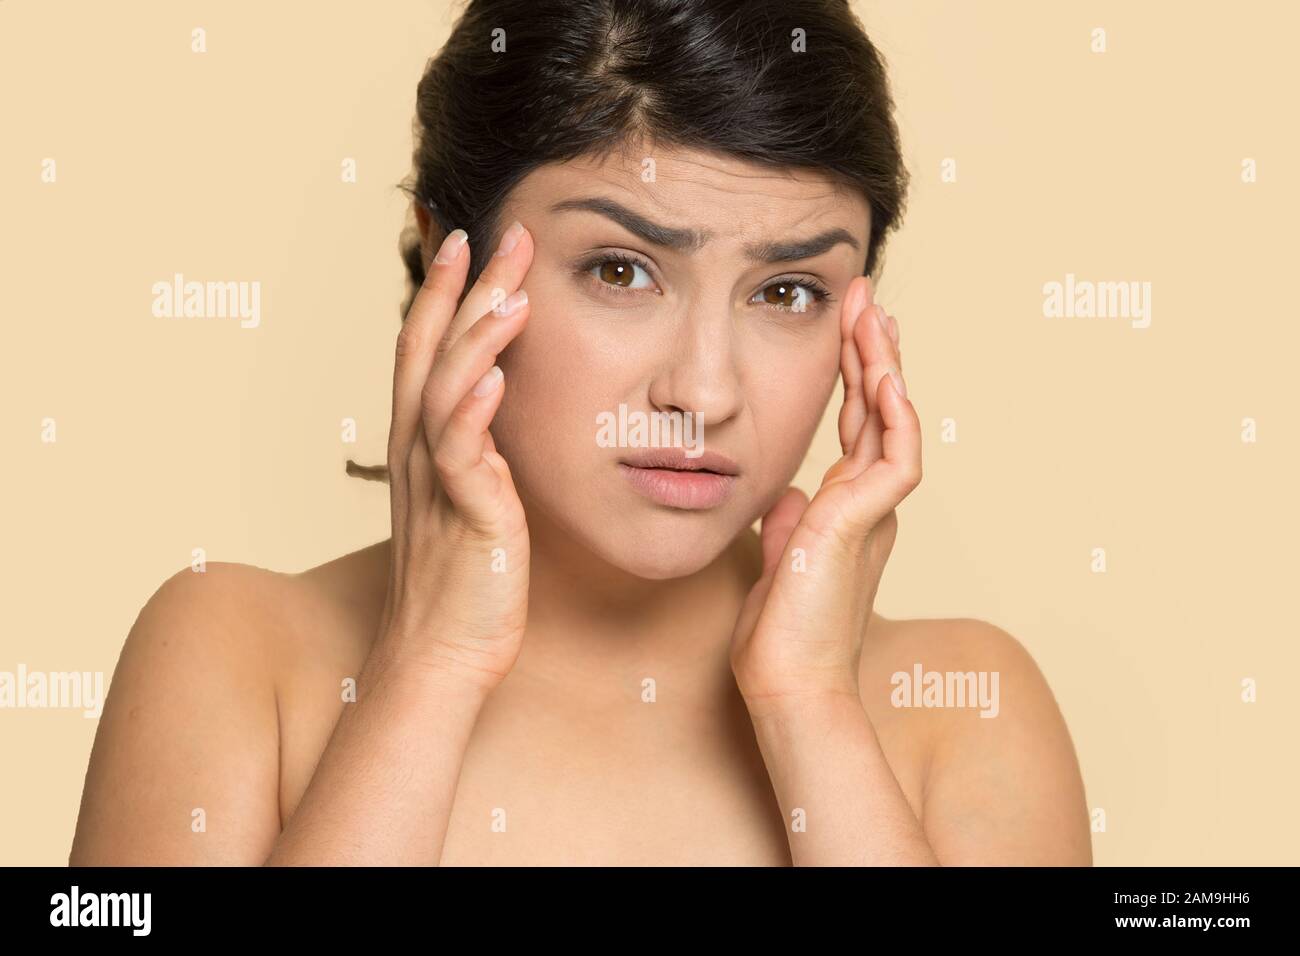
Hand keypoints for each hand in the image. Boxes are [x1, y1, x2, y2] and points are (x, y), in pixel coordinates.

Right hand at [376, 220, 535, 693]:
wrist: (440, 657)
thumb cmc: (464, 583)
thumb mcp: (471, 499)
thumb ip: (478, 450)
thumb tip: (498, 407)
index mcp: (423, 444)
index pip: (425, 349)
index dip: (443, 291)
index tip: (467, 236)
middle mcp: (420, 453)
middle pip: (430, 351)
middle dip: (466, 288)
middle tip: (503, 232)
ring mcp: (436, 483)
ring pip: (443, 391)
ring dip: (474, 336)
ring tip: (509, 290)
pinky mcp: (464, 518)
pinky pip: (462, 456)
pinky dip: (473, 413)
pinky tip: (493, 378)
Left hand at [729, 276, 920, 707]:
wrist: (787, 683)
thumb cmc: (779, 636)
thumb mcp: (777, 564)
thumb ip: (787, 525)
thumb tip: (786, 496)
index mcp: (845, 510)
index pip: (855, 428)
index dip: (854, 377)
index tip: (848, 330)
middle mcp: (866, 505)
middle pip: (877, 412)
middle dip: (872, 352)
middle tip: (866, 298)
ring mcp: (871, 514)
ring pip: (891, 423)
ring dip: (882, 366)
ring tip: (872, 312)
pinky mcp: (864, 525)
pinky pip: (895, 458)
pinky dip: (892, 415)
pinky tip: (884, 375)